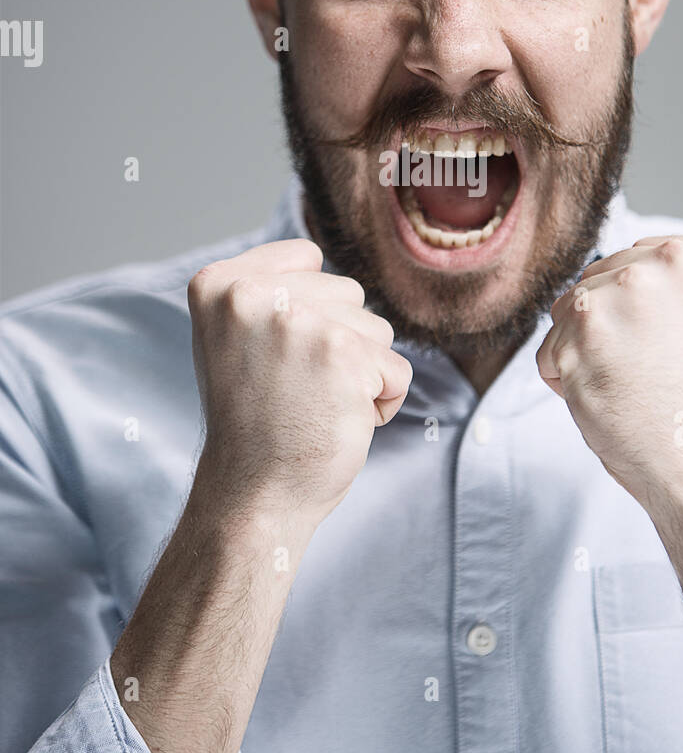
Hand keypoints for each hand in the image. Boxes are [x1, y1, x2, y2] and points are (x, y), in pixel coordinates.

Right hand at [187, 238, 412, 527]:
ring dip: (360, 372)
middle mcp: (251, 294)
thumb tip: (315, 256)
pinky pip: (396, 369)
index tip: (271, 360)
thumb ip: (267, 292)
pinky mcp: (343, 355)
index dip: (306, 314)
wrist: (252, 496)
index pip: (305, 259)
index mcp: (218, 284)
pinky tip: (337, 422)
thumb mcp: (236, 338)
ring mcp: (297, 322)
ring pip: (375, 328)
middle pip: (346, 292)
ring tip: (313, 405)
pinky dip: (381, 402)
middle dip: (337, 343)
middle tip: (292, 390)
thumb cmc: (254, 422)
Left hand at [536, 235, 682, 508]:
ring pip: (572, 308)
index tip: (671, 342)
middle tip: (650, 369)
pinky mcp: (582, 324)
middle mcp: (668, 260)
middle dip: (612, 323)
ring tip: (629, 382)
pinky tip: (607, 395)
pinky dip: (565, 376)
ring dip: (585, 348)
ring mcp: (623, 290)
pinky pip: (550, 347)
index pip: (644, 258)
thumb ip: (675, 285)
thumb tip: (616, 274)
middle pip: (604, 277)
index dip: (647, 309)